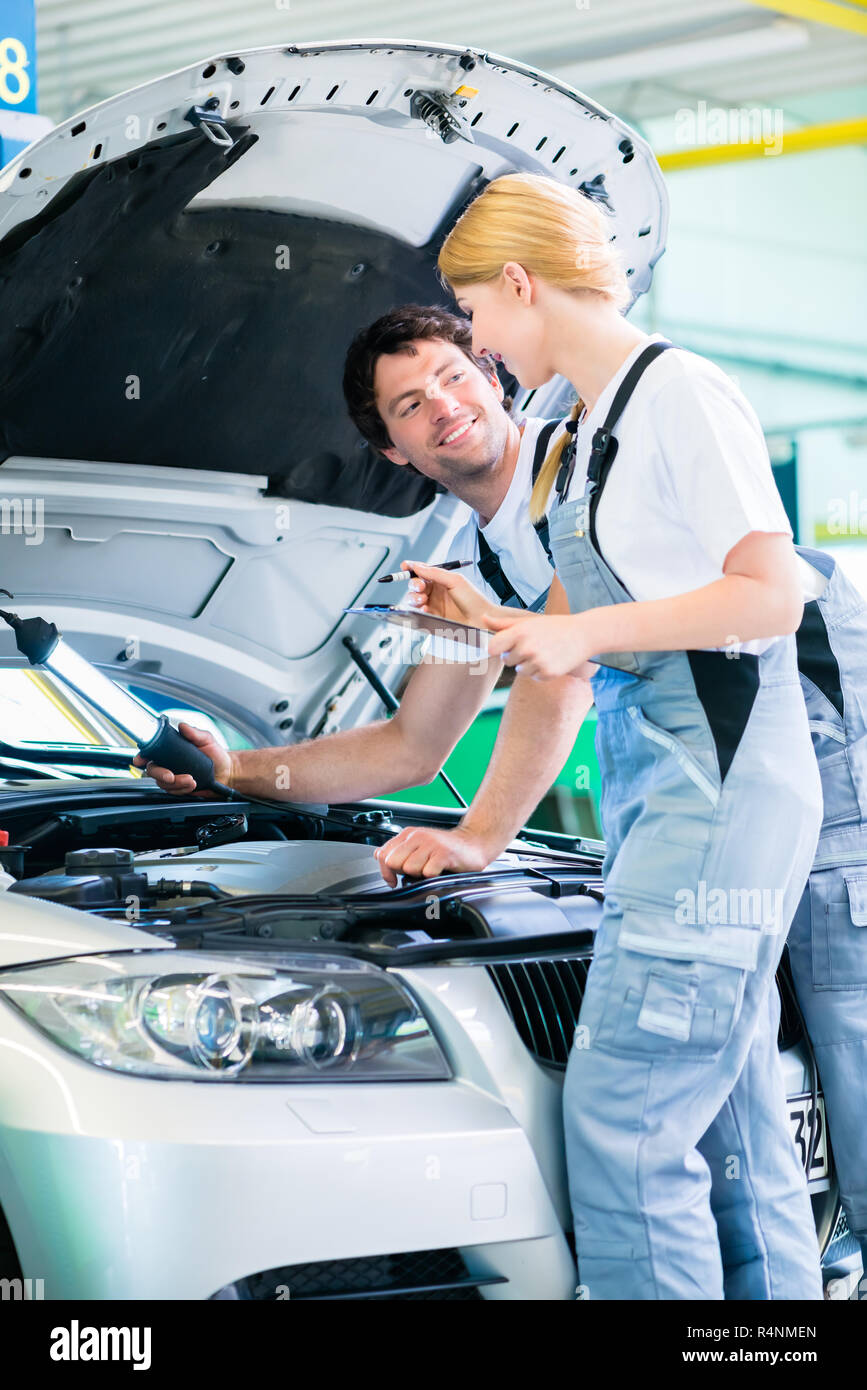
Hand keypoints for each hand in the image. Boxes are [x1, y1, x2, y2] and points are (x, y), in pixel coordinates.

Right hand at [132, 721, 235, 794]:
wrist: (227, 772)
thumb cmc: (215, 754)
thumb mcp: (206, 739)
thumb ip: (195, 733)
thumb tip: (183, 726)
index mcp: (170, 751)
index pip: (150, 753)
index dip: (141, 756)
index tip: (141, 759)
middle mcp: (168, 764)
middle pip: (152, 770)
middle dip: (160, 774)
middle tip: (171, 776)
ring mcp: (173, 777)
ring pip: (163, 783)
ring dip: (176, 783)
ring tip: (191, 779)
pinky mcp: (179, 788)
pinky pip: (174, 791)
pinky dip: (183, 789)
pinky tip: (193, 784)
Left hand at [373, 824, 499, 885]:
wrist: (474, 844)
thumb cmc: (446, 849)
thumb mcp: (419, 846)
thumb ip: (398, 850)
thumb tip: (378, 854)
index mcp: (409, 834)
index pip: (383, 855)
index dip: (387, 871)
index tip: (395, 878)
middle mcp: (418, 836)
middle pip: (393, 863)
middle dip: (403, 873)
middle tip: (417, 871)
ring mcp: (431, 844)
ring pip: (409, 868)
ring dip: (420, 875)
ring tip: (431, 869)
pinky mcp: (444, 854)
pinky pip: (427, 873)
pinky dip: (433, 877)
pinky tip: (440, 871)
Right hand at [401, 561, 507, 628]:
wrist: (482, 620)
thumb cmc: (474, 600)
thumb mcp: (455, 581)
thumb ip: (435, 573)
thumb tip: (417, 566)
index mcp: (441, 579)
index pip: (423, 571)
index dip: (412, 568)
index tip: (404, 567)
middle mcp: (436, 591)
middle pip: (415, 585)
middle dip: (414, 584)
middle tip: (420, 588)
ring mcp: (434, 604)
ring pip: (414, 598)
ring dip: (414, 598)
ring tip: (422, 600)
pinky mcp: (433, 617)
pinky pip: (419, 612)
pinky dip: (419, 609)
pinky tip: (426, 609)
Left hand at [484, 609, 597, 679]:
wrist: (584, 635)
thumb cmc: (554, 627)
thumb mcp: (529, 622)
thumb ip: (504, 624)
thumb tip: (483, 618)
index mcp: (519, 632)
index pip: (492, 648)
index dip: (497, 648)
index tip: (504, 646)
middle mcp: (527, 647)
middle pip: (506, 660)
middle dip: (516, 655)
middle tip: (534, 645)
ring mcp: (537, 662)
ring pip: (520, 671)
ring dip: (528, 664)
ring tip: (544, 652)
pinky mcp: (548, 673)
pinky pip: (534, 677)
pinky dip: (541, 672)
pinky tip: (551, 660)